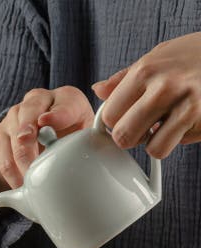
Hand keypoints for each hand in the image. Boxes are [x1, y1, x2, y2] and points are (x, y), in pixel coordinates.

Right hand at [0, 86, 93, 189]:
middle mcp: (39, 100)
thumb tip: (113, 147)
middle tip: (29, 155)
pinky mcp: (1, 132)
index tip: (46, 123)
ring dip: (20, 160)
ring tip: (27, 180)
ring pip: (13, 134)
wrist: (44, 135)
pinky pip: (2, 153)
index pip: (63, 104)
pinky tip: (18, 184)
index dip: (56, 115)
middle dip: (27, 133)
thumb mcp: (87, 135)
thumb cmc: (72, 137)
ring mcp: (16, 115)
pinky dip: (10, 171)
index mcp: (66, 98)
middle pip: (29, 112)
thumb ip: (99, 139)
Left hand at [93, 32, 200, 158]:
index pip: (108, 115)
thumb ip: (124, 77)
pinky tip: (187, 120)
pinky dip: (181, 138)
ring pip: (153, 149)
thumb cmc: (194, 56)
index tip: (123, 118)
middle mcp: (165, 88)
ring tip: (165, 125)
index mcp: (146, 71)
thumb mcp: (157, 56)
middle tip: (141, 127)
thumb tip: (98, 90)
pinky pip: (180, 145)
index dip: (114, 121)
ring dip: (157, 142)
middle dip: (130, 137)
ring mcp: (189, 107)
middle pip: (124, 137)